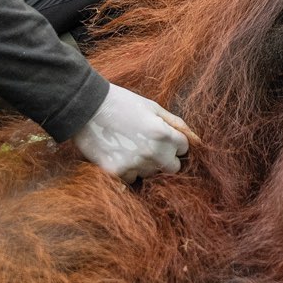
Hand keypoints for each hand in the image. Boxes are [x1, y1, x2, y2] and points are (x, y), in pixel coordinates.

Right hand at [71, 83, 197, 183]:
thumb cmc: (122, 103)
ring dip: (145, 165)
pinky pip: (131, 180)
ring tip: (130, 146)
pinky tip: (119, 154)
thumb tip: (196, 139)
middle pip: (172, 168)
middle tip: (149, 145)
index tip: (163, 136)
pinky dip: (127, 171)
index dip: (175, 142)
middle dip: (166, 158)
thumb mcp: (153, 107)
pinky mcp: (115, 173)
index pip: (184, 148)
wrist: (86, 107)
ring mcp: (133, 165)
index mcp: (163, 134)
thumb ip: (175, 123)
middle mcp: (152, 153)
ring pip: (151, 174)